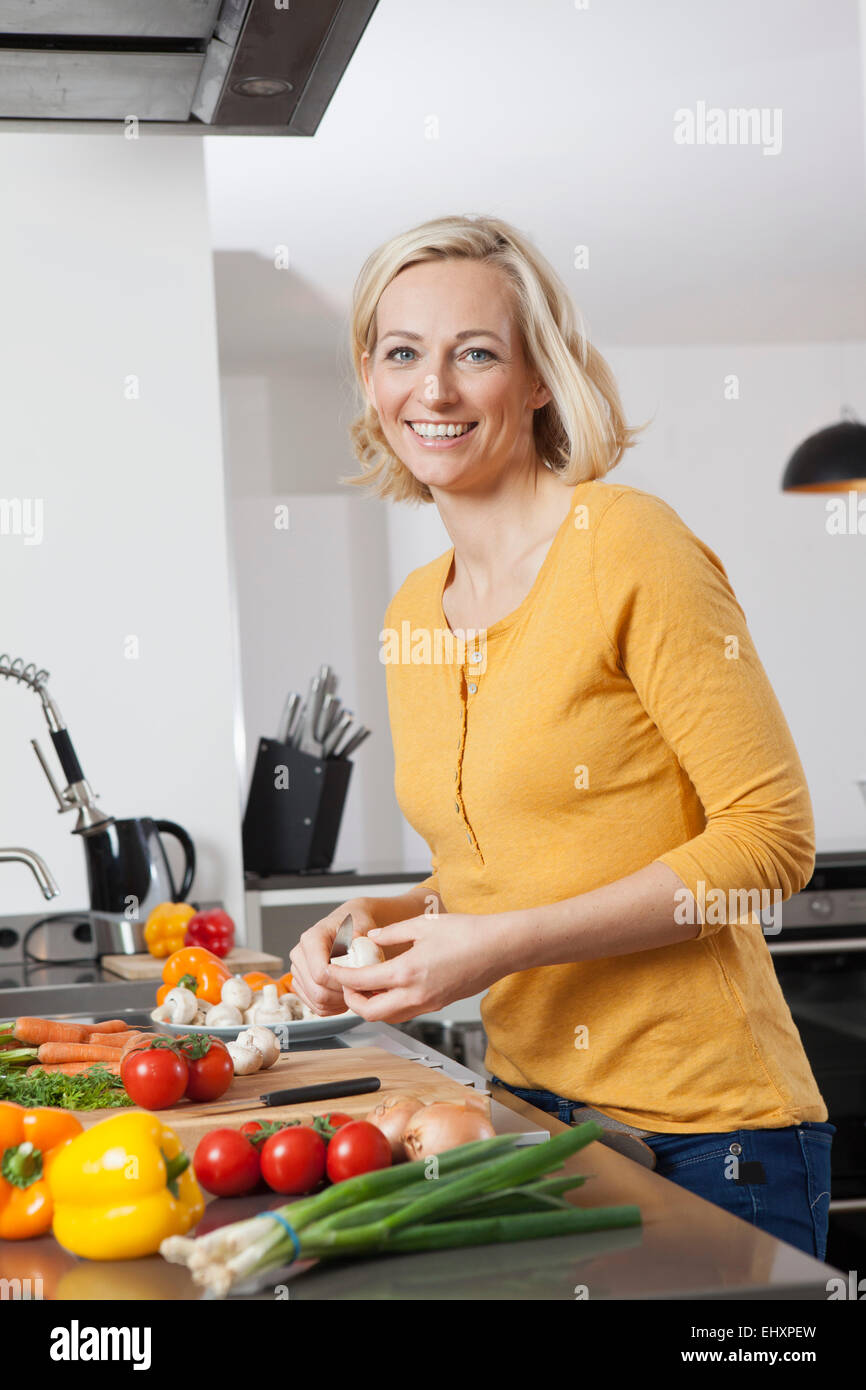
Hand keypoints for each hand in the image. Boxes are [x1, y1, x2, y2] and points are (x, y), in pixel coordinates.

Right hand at [288, 897, 378, 1016]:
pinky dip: (334, 1008)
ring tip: (355, 991)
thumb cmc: (354, 926)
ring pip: (317, 1002)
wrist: (348, 928)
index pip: (320, 974)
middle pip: (318, 992)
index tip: (359, 980)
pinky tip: (346, 996)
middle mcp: (299, 955)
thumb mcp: (362, 927)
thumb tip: (361, 959)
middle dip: (343, 995)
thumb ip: (361, 944)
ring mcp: (298, 971)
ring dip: (340, 1003)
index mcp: (311, 939)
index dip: (342, 983)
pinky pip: (317, 1008)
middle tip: (361, 989)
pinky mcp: (302, 985)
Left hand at [327, 912, 506, 1024]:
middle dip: (352, 1001)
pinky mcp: (438, 1004)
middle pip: (371, 1013)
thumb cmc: (468, 934)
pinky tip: (390, 987)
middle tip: (346, 985)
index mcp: (408, 972)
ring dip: (371, 1006)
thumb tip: (373, 937)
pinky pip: (405, 1012)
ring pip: (389, 1017)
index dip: (341, 977)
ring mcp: (428, 1004)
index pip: (362, 982)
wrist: (500, 948)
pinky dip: (390, 1005)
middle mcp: (416, 995)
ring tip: (366, 987)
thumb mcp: (423, 924)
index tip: (331, 970)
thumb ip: (393, 932)